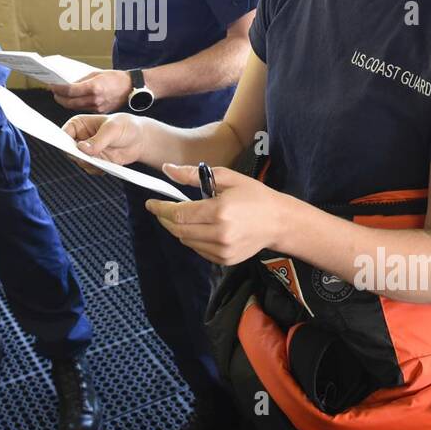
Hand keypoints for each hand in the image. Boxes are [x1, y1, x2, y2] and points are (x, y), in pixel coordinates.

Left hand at [50, 70, 132, 113]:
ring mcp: (97, 107)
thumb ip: (82, 80)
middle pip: (70, 102)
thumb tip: (68, 84)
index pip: (70, 90)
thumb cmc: (115, 78)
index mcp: (94, 87)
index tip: (52, 86)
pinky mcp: (99, 111)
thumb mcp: (96, 73)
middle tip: (54, 92)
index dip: (58, 88)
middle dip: (59, 97)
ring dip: (66, 102)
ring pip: (75, 107)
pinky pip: (83, 109)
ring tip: (61, 96)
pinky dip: (76, 105)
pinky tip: (73, 100)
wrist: (130, 87)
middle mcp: (95, 99)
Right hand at [61, 112, 144, 173]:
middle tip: (90, 157)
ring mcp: (87, 151)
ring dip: (89, 164)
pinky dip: (97, 169)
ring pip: (79, 162)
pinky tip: (108, 164)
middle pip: (69, 150)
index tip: (72, 149)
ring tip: (103, 159)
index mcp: (79, 124)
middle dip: (78, 156)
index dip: (63, 142)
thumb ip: (98, 140)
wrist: (140, 139)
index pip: (64, 133)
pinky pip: (89, 169)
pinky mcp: (95, 161)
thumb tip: (82, 148)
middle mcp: (80, 138)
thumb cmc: (126, 126)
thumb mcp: (113, 129)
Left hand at [145, 163, 290, 265]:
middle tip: (161, 210)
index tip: (150, 203)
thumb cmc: (254, 196)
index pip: (179, 214)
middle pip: (179, 230)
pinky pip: (199, 250)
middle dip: (166, 220)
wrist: (279, 222)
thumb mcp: (227, 178)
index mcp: (219, 211)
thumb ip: (193, 175)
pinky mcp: (225, 260)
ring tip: (186, 217)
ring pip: (187, 242)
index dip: (161, 209)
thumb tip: (167, 169)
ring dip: (180, 229)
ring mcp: (223, 250)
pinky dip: (194, 239)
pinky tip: (201, 228)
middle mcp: (219, 234)